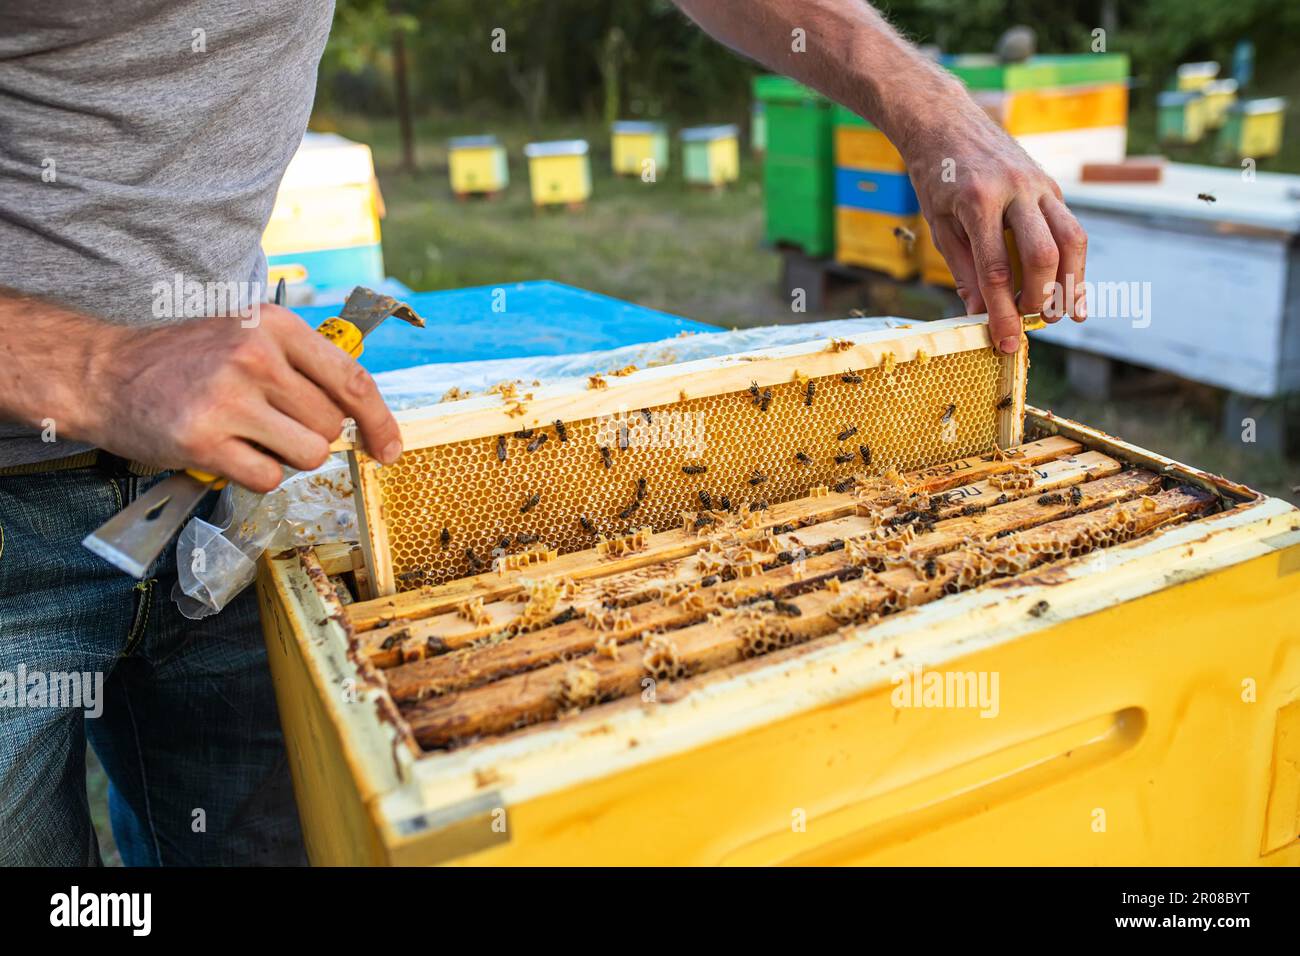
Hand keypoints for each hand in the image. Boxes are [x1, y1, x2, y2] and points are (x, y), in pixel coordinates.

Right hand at [77, 305, 401, 491]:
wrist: (104, 373)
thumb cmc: (186, 361)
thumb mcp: (247, 336)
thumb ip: (303, 366)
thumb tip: (361, 416)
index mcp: (274, 325)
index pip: (352, 380)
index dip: (380, 421)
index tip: (389, 449)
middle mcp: (256, 357)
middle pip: (329, 425)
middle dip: (309, 435)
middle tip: (268, 422)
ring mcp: (228, 398)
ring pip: (308, 455)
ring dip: (286, 457)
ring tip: (249, 436)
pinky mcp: (204, 440)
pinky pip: (269, 478)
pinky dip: (256, 474)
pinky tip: (227, 452)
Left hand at [903, 94, 1088, 351]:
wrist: (946, 120)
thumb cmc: (936, 176)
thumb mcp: (939, 224)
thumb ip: (963, 269)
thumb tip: (982, 314)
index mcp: (978, 200)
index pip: (995, 270)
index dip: (1003, 312)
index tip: (1008, 344)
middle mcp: (1015, 189)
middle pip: (1042, 254)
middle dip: (1042, 297)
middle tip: (1033, 324)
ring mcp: (1038, 184)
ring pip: (1071, 239)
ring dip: (1072, 282)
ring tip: (1063, 314)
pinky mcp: (1050, 185)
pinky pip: (1070, 227)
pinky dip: (1073, 261)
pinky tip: (1070, 288)